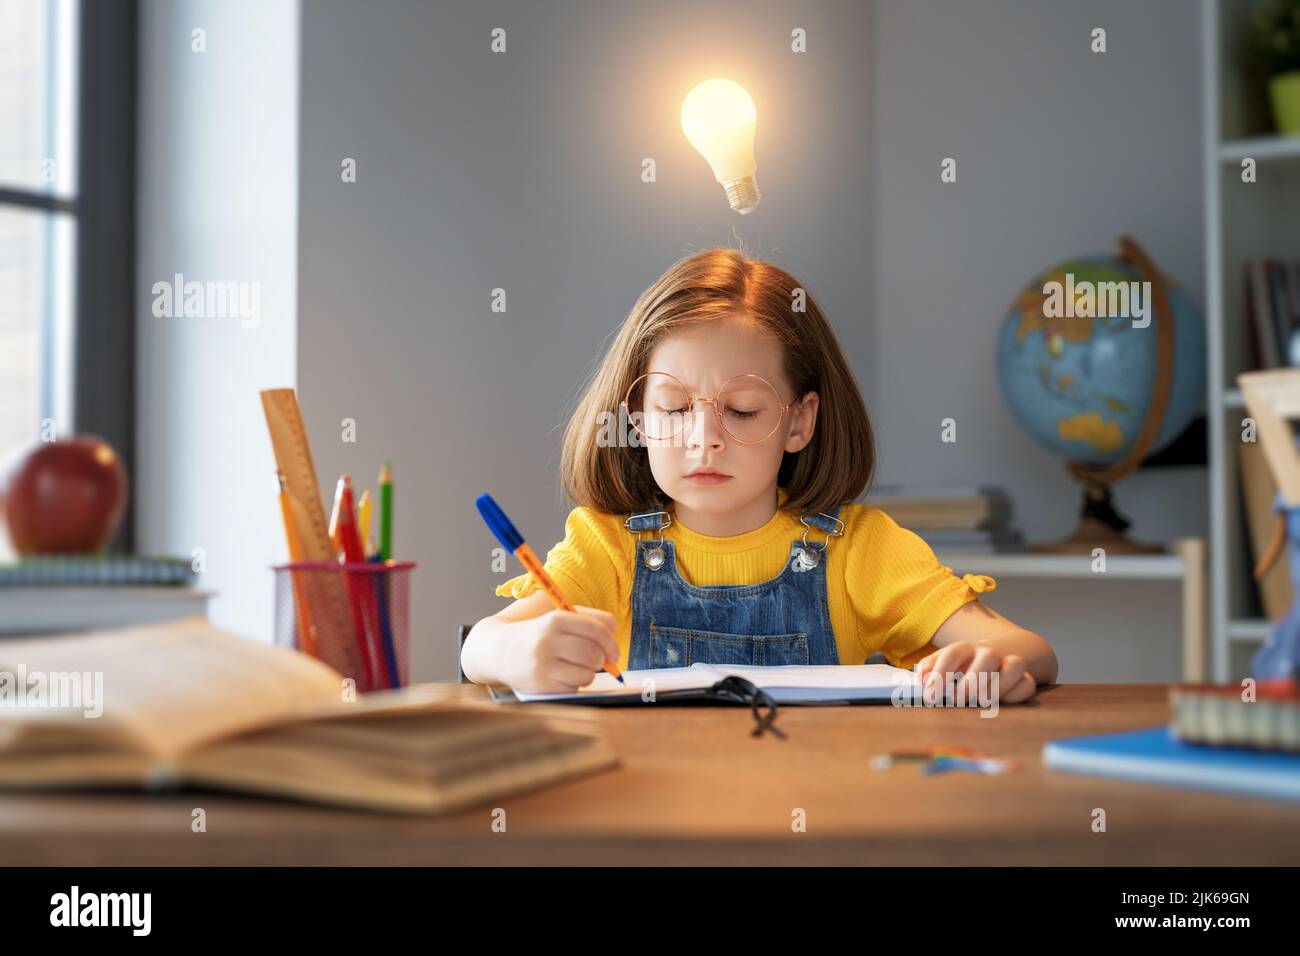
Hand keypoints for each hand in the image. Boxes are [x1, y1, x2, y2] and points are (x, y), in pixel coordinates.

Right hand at [501, 605, 619, 693]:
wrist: (499, 650)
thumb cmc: (538, 634)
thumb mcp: (559, 618)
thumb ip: (590, 620)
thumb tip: (614, 636)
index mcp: (555, 619)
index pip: (597, 630)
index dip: (611, 643)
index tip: (614, 654)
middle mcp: (548, 641)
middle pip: (593, 655)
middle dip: (601, 661)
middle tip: (597, 661)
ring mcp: (542, 665)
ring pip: (586, 675)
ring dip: (587, 674)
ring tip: (574, 667)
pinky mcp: (540, 685)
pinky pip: (572, 688)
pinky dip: (573, 684)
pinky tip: (561, 676)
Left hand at [915, 640, 1037, 703]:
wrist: (999, 653)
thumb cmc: (963, 664)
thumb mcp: (942, 662)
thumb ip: (928, 669)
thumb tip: (921, 682)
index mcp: (965, 648)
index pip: (953, 654)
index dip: (941, 673)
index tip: (931, 695)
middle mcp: (989, 653)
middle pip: (987, 657)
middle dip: (972, 682)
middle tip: (958, 700)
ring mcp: (1009, 663)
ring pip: (1015, 665)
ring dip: (999, 685)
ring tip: (982, 700)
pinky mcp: (1024, 678)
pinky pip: (1028, 684)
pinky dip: (1017, 694)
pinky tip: (1003, 702)